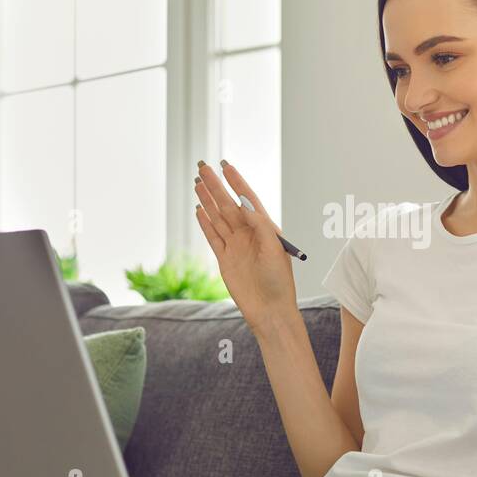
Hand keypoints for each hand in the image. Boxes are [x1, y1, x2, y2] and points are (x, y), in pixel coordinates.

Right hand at [194, 160, 298, 332]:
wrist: (270, 310)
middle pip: (228, 205)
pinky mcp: (224, 259)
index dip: (236, 181)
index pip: (247, 199)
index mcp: (265, 229)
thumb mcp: (275, 250)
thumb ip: (260, 226)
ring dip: (207, 200)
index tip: (226, 165)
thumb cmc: (279, 281)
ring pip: (218, 217)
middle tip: (202, 167)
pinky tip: (198, 210)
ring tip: (197, 183)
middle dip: (216, 186)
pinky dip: (205, 223)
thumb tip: (244, 203)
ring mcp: (235, 246)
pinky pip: (212, 237)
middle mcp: (249, 234)